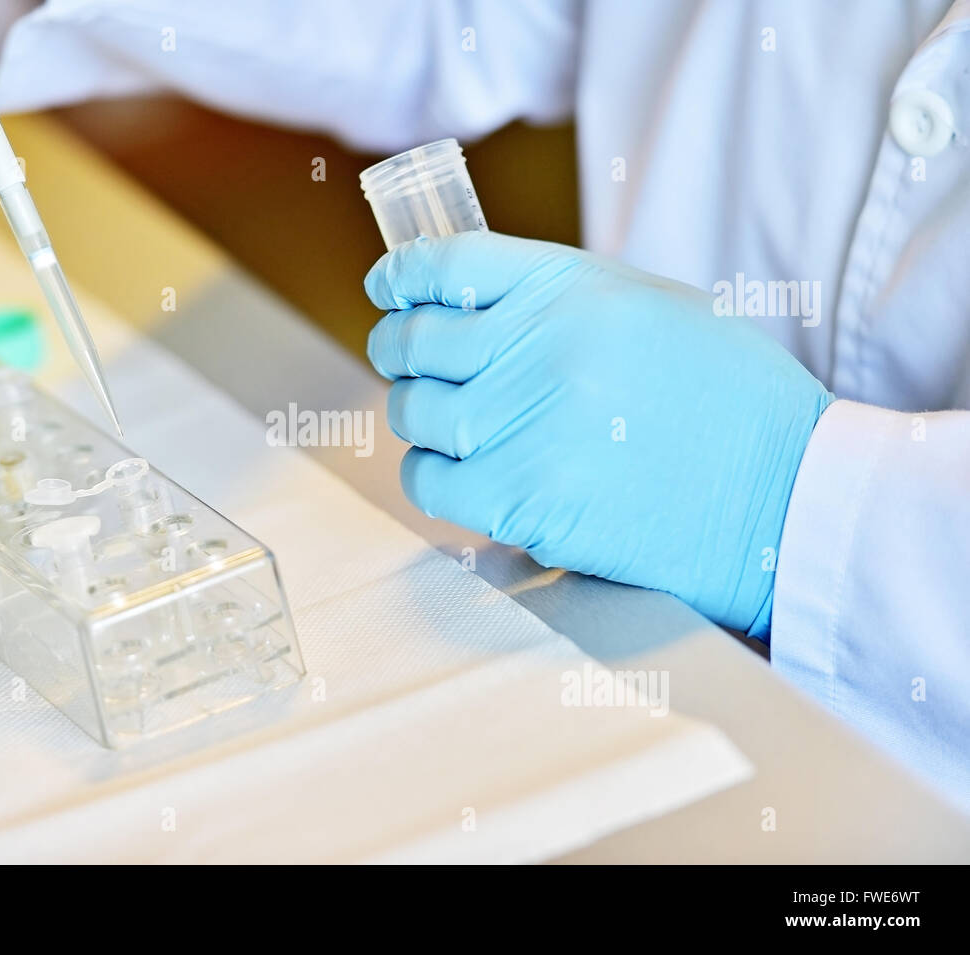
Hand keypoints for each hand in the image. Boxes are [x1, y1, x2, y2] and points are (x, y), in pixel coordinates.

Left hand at [364, 232, 832, 635]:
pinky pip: (428, 479)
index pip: (445, 262)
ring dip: (419, 415)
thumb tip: (471, 304)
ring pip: (414, 412)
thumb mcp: (651, 307)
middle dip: (399, 348)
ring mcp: (523, 423)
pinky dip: (430, 475)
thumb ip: (559, 299)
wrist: (783, 494)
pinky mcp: (520, 497)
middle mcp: (535, 346)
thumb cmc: (726, 399)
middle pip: (414, 341)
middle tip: (406, 361)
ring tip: (446, 422)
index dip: (401, 276)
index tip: (390, 290)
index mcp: (568, 287)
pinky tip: (459, 473)